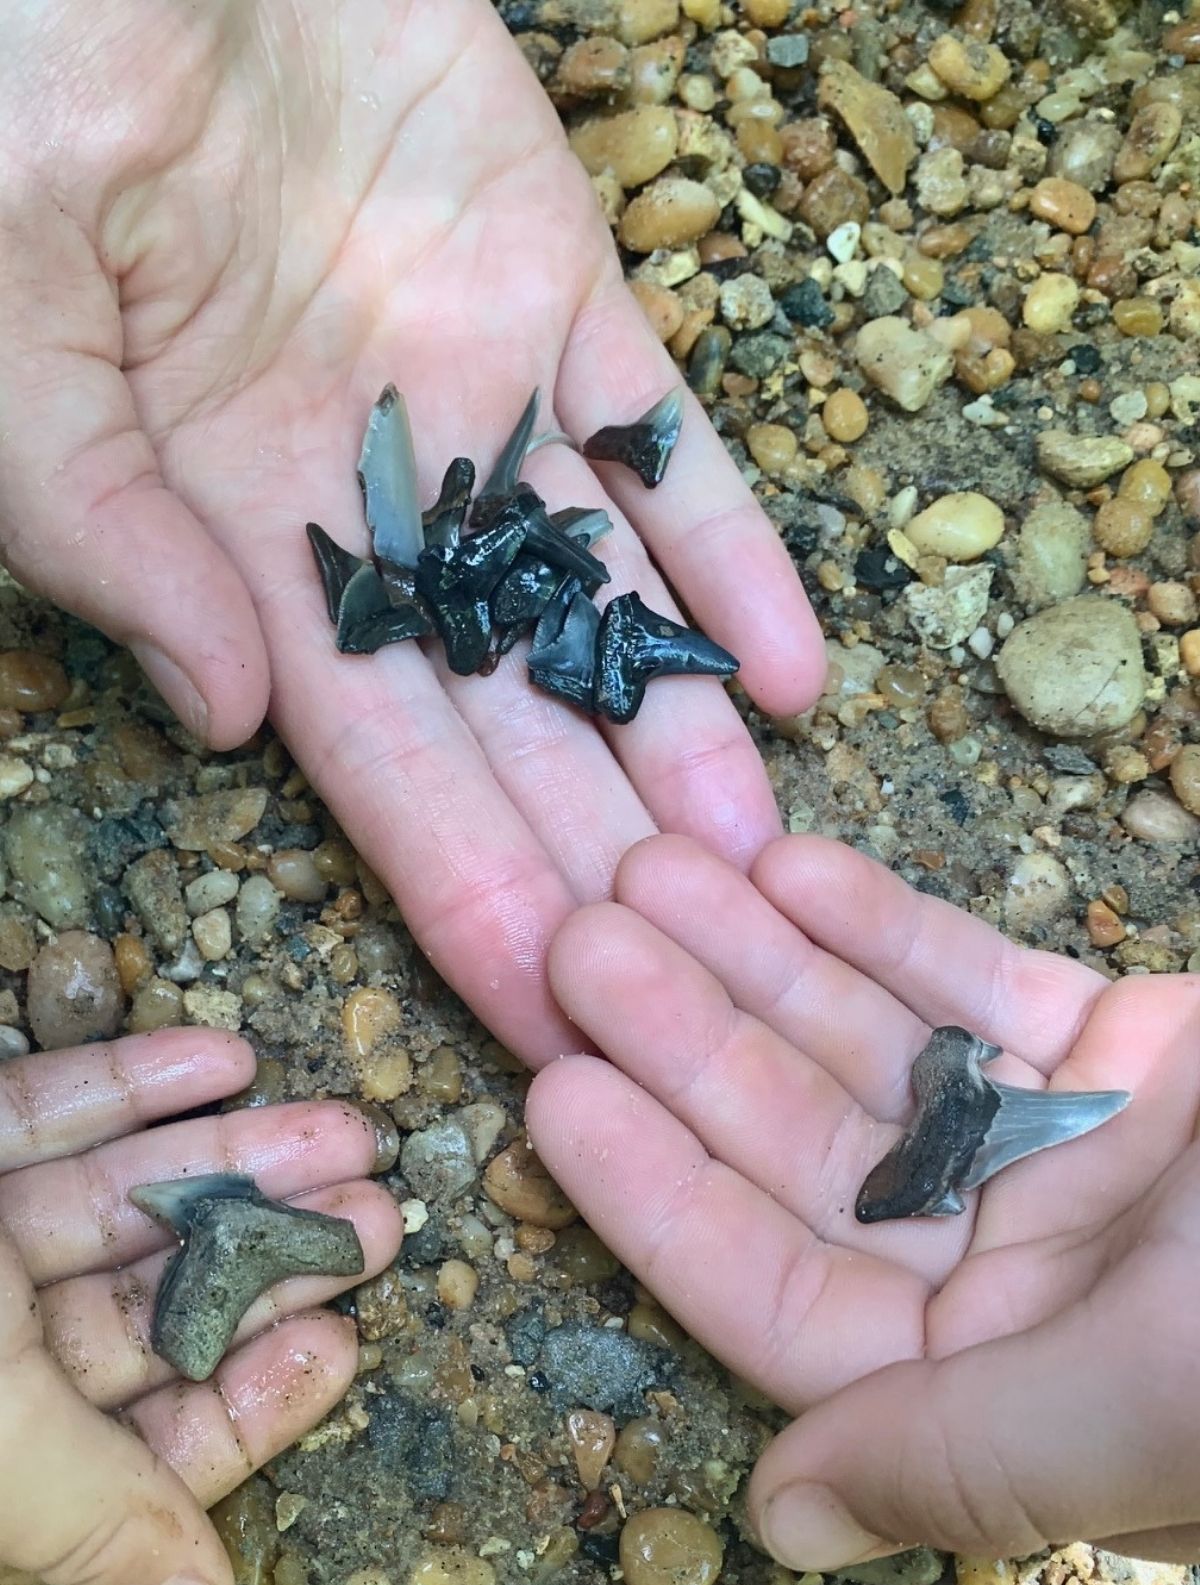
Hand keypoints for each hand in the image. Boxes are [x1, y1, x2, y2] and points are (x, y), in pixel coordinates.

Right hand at [0, 0, 823, 1066]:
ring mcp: (474, 391)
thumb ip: (102, 528)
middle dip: (594, 855)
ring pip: (601, 601)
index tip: (543, 1016)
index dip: (460, 894)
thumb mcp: (7, 336)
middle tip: (696, 983)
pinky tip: (796, 672)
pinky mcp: (558, 279)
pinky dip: (731, 547)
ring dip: (680, 735)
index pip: (373, 765)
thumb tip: (225, 715)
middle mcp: (369, 493)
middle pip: (509, 716)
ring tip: (762, 868)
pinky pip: (665, 437)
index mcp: (232, 534)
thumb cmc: (21, 109)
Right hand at [0, 1029, 401, 1584]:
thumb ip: (87, 1522)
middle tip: (380, 1209)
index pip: (135, 1446)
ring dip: (224, 1159)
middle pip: (139, 1307)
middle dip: (262, 1254)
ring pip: (103, 1201)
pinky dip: (123, 1084)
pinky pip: (29, 1110)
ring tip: (337, 1123)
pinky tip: (221, 1056)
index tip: (345, 1337)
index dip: (246, 1398)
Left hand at [527, 833, 1199, 1566]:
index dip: (666, 1204)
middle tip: (572, 937)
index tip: (558, 1101)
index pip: (789, 1306)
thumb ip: (965, 1461)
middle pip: (811, 1155)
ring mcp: (1075, 1158)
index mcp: (1018, 1403)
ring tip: (647, 868)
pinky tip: (781, 863)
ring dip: (758, 960)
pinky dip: (883, 925)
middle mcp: (1025, 1283)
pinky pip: (977, 982)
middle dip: (690, 1044)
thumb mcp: (1161, 1401)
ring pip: (876, 1053)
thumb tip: (770, 1518)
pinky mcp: (1135, 1051)